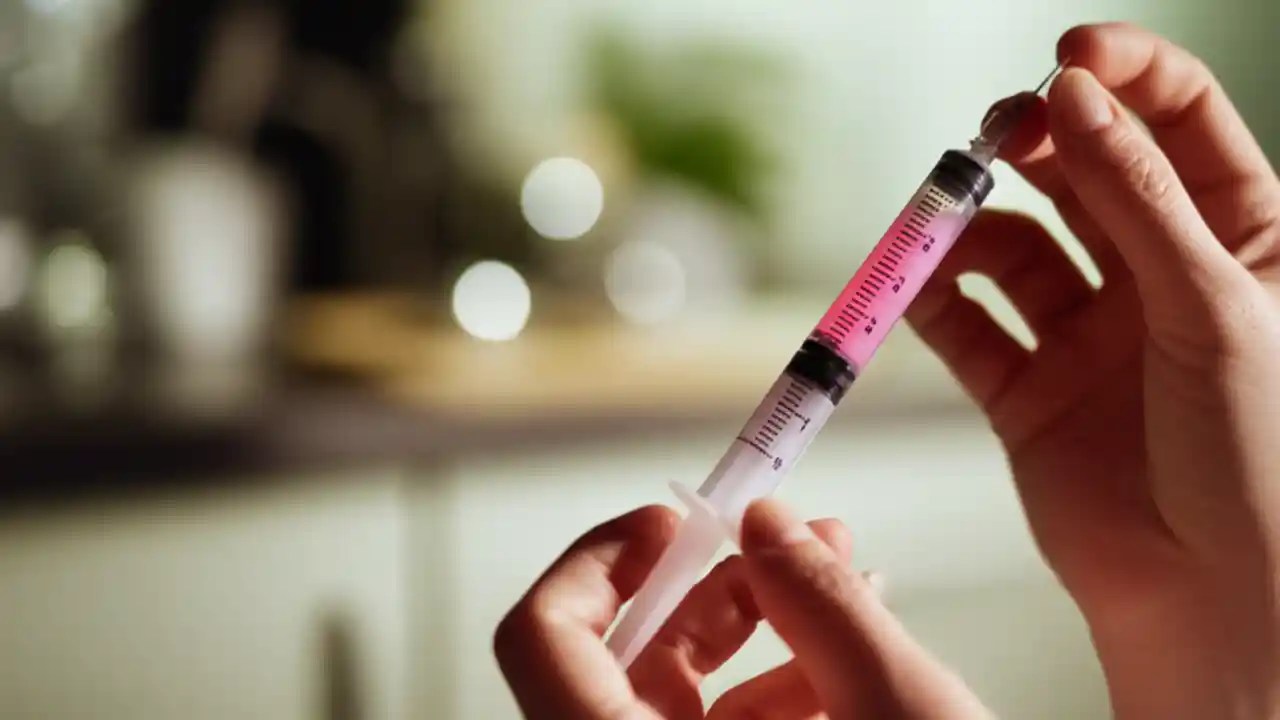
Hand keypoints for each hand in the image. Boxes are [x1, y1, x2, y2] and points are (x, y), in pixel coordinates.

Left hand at [494, 501, 990, 717]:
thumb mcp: (897, 719)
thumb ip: (820, 606)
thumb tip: (766, 524)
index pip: (540, 641)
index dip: (597, 563)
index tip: (670, 522)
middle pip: (620, 662)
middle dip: (710, 585)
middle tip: (782, 536)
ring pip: (676, 703)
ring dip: (756, 630)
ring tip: (841, 577)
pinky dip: (774, 692)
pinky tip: (844, 655)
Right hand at [906, 23, 1279, 717]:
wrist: (1209, 597)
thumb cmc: (1256, 457)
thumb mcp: (1213, 303)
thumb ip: (1137, 197)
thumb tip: (1073, 97)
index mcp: (1237, 244)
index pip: (1179, 125)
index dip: (1126, 79)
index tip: (1067, 58)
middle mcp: (1156, 281)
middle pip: (1085, 175)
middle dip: (1036, 145)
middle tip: (995, 134)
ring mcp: (1087, 336)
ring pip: (1013, 250)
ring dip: (970, 228)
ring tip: (940, 226)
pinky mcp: (1025, 393)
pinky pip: (967, 329)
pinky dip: (933, 303)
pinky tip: (915, 288)